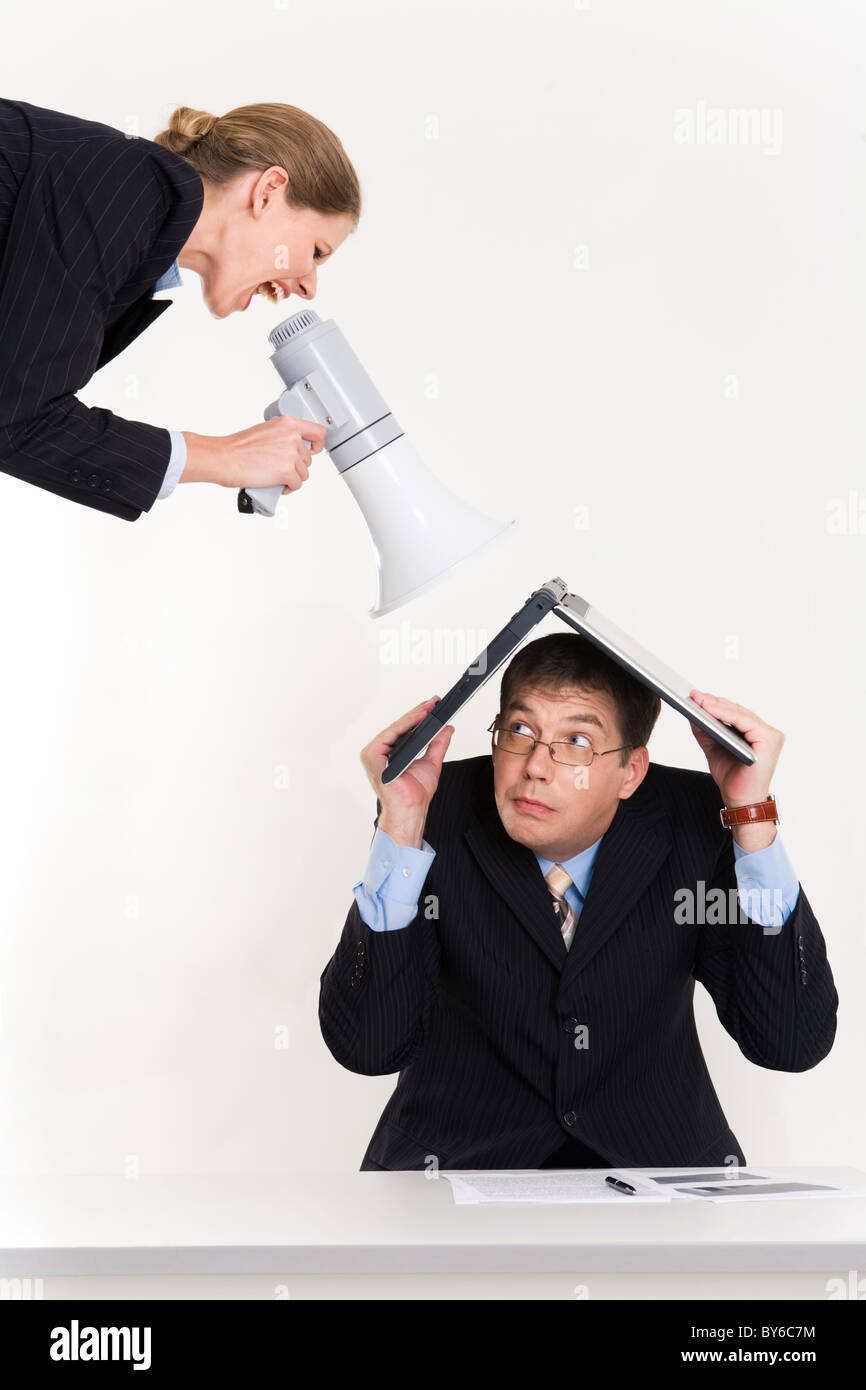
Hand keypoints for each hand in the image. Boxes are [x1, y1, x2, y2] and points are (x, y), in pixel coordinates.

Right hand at [181, 417, 327, 492]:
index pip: (318, 432)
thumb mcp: (265, 431)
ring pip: (303, 473)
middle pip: (308, 458)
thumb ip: (283, 436)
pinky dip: (288, 488)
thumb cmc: (238, 447)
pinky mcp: (287, 472)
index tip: (313, 450)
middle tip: (280, 468)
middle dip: (296, 466)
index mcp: (288, 424)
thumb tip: (293, 448)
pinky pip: (296, 484)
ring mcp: (291, 455)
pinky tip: (278, 486)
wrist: (224, 458)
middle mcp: (292, 437)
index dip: (317, 444)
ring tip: (277, 477)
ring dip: (292, 478)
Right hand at [360, 696, 454, 847]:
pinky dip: (405, 725)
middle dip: (417, 713)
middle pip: (398, 727)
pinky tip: (418, 718)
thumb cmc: (414, 795)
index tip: (432, 706)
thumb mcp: (431, 763)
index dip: (418, 717)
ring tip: (428, 707)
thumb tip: (447, 729)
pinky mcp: (373, 756)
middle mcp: (378, 753)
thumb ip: (437, 744)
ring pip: (395, 728)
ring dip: (412, 716)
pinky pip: (390, 735)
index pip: (403, 730)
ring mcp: (373, 754)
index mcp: (388, 754)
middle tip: (433, 702)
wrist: (410, 810)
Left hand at [689, 690, 783, 849]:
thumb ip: (706, 731)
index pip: (736, 714)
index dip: (716, 703)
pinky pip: (745, 722)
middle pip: (738, 712)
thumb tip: (693, 712)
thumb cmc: (733, 779)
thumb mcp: (714, 749)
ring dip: (718, 706)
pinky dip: (726, 714)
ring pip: (741, 714)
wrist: (741, 802)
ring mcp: (771, 736)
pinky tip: (709, 710)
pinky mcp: (769, 741)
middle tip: (694, 695)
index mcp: (758, 734)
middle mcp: (768, 733)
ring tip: (699, 700)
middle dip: (714, 702)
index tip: (696, 696)